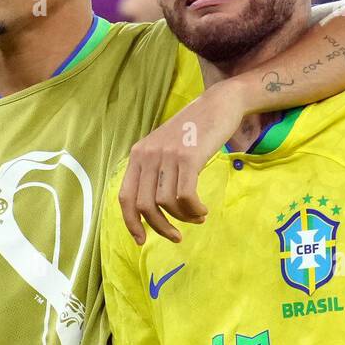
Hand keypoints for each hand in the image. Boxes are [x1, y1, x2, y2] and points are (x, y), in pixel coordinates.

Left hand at [119, 78, 247, 243]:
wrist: (219, 103)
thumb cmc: (194, 130)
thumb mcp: (165, 148)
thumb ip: (155, 171)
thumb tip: (152, 210)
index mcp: (138, 155)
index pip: (125, 197)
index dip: (131, 223)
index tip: (142, 240)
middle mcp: (148, 154)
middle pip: (145, 206)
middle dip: (161, 228)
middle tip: (176, 237)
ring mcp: (168, 155)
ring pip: (166, 203)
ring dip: (183, 218)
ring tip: (197, 218)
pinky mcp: (188, 157)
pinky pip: (185, 196)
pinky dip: (194, 209)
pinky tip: (202, 210)